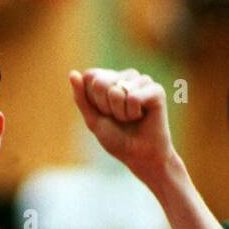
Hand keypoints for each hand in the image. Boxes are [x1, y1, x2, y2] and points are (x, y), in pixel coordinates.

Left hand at [69, 67, 176, 185]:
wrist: (139, 155)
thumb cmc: (117, 138)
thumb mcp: (93, 119)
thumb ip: (81, 97)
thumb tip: (72, 73)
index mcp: (111, 79)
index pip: (90, 76)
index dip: (93, 100)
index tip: (104, 113)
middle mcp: (127, 76)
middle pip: (100, 83)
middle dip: (105, 107)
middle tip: (119, 118)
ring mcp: (142, 81)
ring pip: (116, 91)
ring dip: (120, 113)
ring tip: (131, 118)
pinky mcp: (156, 90)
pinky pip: (134, 98)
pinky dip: (133, 114)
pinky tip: (142, 117)